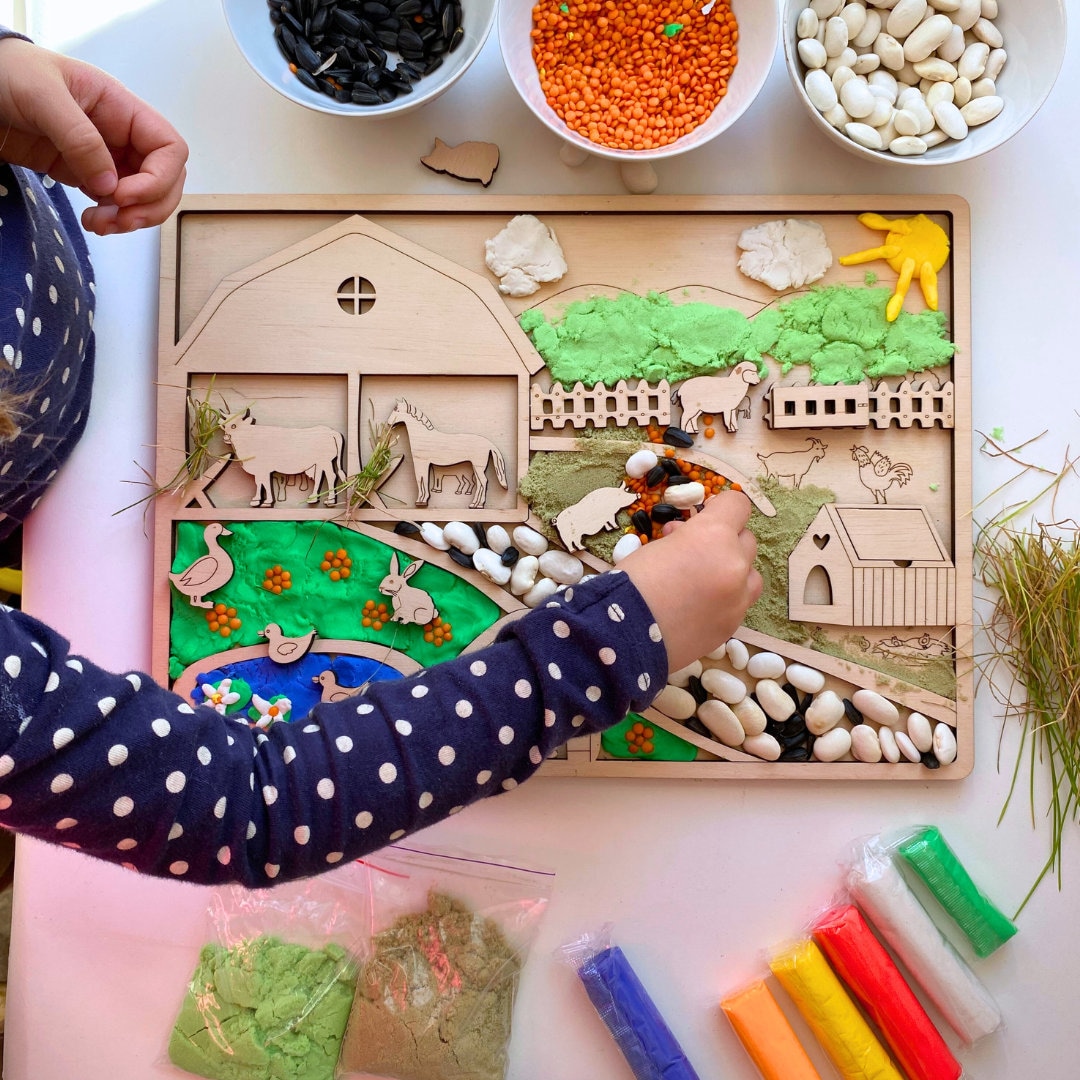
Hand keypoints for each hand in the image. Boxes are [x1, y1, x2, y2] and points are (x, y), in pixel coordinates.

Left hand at [0, 37, 186, 234]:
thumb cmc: (7, 72)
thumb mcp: (42, 95)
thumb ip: (80, 138)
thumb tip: (110, 185)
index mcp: (120, 107)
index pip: (169, 148)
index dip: (159, 178)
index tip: (123, 194)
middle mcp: (121, 134)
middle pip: (166, 179)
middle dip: (149, 205)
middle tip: (119, 219)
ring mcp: (106, 157)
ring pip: (145, 197)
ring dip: (131, 218)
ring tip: (100, 224)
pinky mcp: (87, 174)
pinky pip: (117, 204)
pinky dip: (113, 220)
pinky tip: (93, 221)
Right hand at [621, 490, 762, 672]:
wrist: (623, 637)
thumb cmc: (630, 584)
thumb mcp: (655, 546)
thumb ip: (682, 537)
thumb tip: (685, 536)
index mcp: (713, 535)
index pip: (737, 505)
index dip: (720, 507)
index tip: (704, 515)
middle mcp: (734, 563)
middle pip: (746, 539)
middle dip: (723, 540)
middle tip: (692, 550)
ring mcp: (738, 598)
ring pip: (751, 574)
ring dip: (733, 570)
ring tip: (704, 579)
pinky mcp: (733, 625)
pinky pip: (740, 603)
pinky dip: (725, 599)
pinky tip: (698, 606)